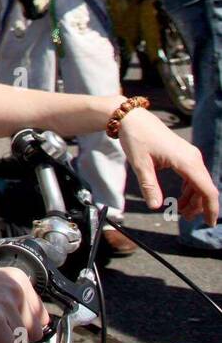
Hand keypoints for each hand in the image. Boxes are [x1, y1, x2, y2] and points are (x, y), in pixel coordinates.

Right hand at [0, 255, 47, 342]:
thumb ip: (12, 296)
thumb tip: (31, 322)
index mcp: (18, 278)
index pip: (40, 314)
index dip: (25, 327)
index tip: (10, 328)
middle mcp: (15, 288)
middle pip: (34, 330)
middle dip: (17, 337)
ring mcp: (5, 302)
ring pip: (22, 340)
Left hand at [118, 107, 219, 224]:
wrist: (132, 119)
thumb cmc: (136, 138)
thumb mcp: (140, 164)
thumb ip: (149, 186)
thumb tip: (155, 207)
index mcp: (187, 162)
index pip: (207, 190)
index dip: (211, 208)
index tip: (209, 223)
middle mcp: (193, 158)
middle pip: (205, 188)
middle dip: (198, 206)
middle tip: (184, 218)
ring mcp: (190, 156)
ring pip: (199, 183)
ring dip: (193, 198)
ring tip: (181, 211)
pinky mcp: (184, 155)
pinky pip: (193, 176)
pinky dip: (189, 189)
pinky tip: (181, 197)